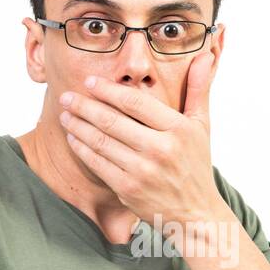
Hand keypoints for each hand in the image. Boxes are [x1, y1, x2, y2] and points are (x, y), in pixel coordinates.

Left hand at [58, 50, 224, 225]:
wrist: (196, 213)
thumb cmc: (195, 165)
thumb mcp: (202, 126)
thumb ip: (199, 89)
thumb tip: (204, 55)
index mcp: (178, 129)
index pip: (135, 102)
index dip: (107, 90)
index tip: (89, 82)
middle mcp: (161, 149)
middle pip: (111, 120)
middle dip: (83, 106)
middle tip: (66, 96)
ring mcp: (143, 171)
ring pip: (100, 141)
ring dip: (77, 126)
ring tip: (65, 114)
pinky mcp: (128, 189)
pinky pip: (97, 164)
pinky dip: (82, 149)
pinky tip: (74, 138)